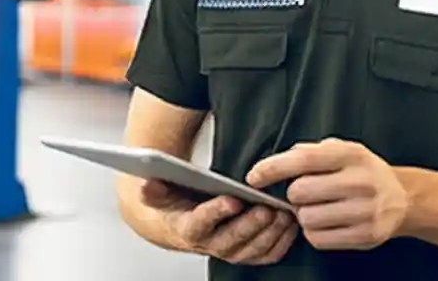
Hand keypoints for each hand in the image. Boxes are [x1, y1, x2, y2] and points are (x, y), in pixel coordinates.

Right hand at [139, 178, 298, 264]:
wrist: (181, 225)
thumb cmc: (175, 204)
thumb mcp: (159, 192)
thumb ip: (154, 188)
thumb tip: (148, 182)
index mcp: (188, 228)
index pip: (201, 222)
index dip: (216, 212)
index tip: (233, 199)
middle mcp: (210, 245)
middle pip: (232, 240)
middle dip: (251, 225)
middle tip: (267, 208)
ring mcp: (229, 252)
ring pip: (251, 249)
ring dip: (270, 234)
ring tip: (283, 214)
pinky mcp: (246, 254)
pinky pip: (265, 255)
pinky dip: (280, 243)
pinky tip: (290, 225)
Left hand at [246, 138, 408, 250]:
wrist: (403, 198)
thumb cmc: (364, 172)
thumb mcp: (344, 149)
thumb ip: (311, 152)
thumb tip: (277, 163)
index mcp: (352, 155)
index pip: (303, 160)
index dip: (273, 168)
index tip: (255, 176)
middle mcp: (360, 182)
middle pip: (300, 192)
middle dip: (293, 194)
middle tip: (304, 192)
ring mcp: (365, 211)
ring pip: (307, 218)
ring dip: (303, 214)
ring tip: (317, 207)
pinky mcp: (365, 236)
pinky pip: (318, 239)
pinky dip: (313, 232)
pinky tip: (325, 222)